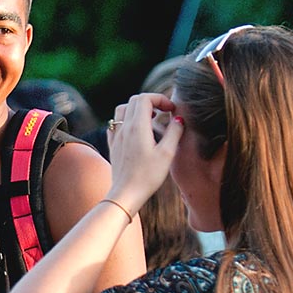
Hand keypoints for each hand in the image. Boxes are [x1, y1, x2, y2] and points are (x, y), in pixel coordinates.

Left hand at [105, 92, 184, 212]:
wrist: (126, 193)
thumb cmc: (148, 176)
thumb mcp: (167, 153)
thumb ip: (174, 132)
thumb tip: (178, 119)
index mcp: (137, 127)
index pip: (145, 98)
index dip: (160, 98)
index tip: (171, 109)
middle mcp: (124, 128)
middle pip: (134, 101)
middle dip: (151, 101)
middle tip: (164, 112)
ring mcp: (116, 136)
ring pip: (122, 110)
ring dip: (137, 109)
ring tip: (151, 120)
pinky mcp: (113, 145)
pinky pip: (116, 124)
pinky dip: (127, 120)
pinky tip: (136, 131)